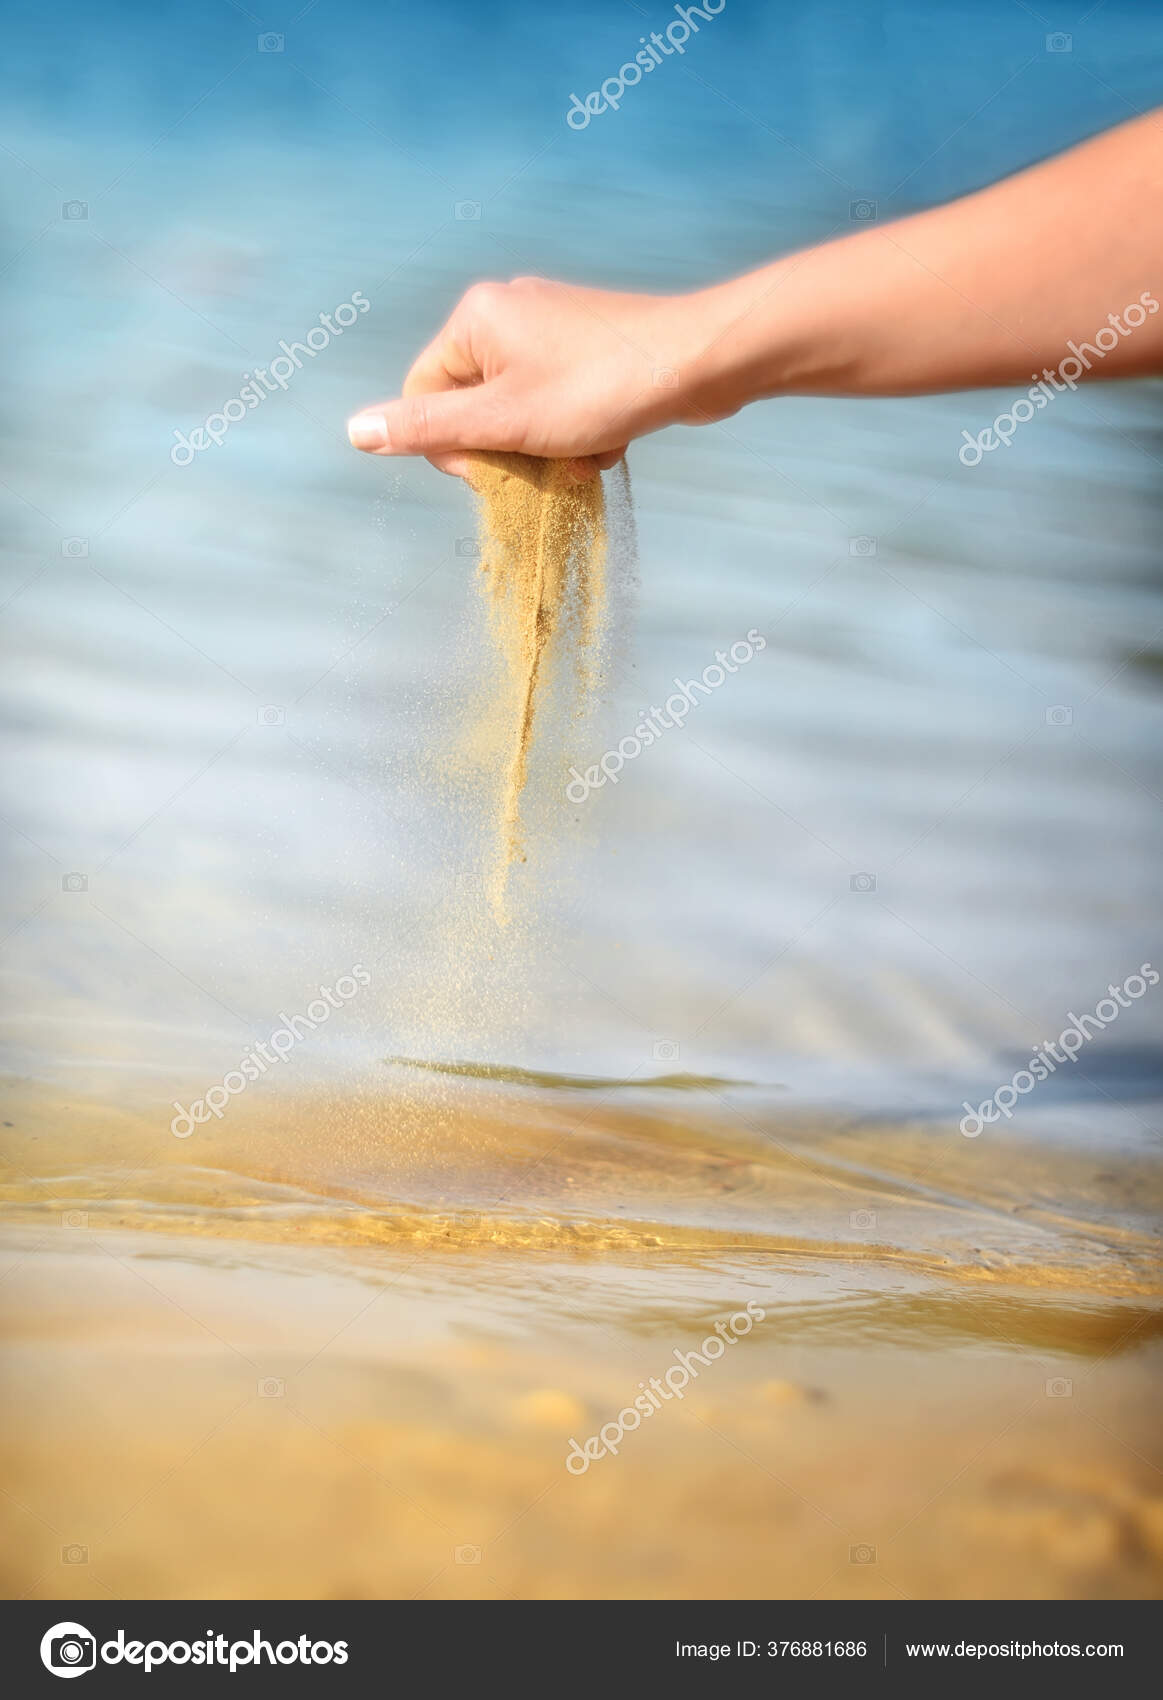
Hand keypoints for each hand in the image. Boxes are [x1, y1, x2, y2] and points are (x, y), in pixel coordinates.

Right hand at [346, 276, 716, 479]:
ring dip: (548, 448)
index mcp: (474, 319)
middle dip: (509, 448)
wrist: (699, 363)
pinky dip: (577, 431)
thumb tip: (355, 431)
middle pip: (474, 407)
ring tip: (587, 449)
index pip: (424, 397)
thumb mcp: (503, 420)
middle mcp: (506, 310)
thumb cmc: (599, 389)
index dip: (453, 447)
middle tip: (549, 462)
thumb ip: (428, 428)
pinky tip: (609, 437)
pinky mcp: (587, 345)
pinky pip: (558, 403)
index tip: (496, 469)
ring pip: (520, 412)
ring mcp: (549, 326)